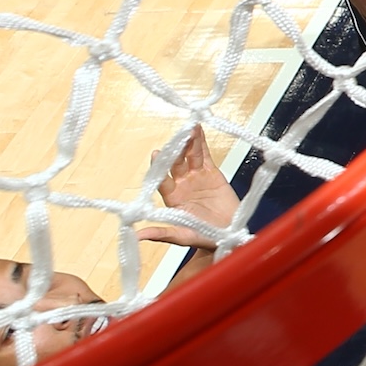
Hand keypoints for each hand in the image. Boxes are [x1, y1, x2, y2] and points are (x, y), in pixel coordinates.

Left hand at [135, 126, 239, 247]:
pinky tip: (198, 130)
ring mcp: (196, 177)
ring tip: (189, 128)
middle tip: (178, 137)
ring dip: (189, 142)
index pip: (162, 179)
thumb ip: (161, 233)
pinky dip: (202, 143)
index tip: (156, 154)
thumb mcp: (181, 236)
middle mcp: (181, 185)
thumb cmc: (203, 237)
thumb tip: (138, 235)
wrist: (228, 234)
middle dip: (176, 150)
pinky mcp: (211, 172)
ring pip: (190, 156)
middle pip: (175, 163)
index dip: (159, 167)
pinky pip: (205, 155)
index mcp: (171, 198)